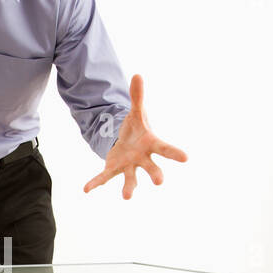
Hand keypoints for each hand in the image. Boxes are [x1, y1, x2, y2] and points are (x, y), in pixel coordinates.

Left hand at [83, 74, 186, 199]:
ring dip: (129, 188)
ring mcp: (129, 166)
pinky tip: (86, 189)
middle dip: (155, 174)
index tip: (186, 158)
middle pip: (152, 168)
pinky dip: (95, 183)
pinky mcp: (114, 169)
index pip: (166, 149)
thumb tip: (137, 75)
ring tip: (127, 197)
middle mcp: (143, 159)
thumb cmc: (136, 129)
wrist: (127, 142)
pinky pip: (104, 178)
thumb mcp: (136, 112)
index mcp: (151, 144)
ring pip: (131, 179)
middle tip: (160, 181)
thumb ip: (137, 97)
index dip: (175, 153)